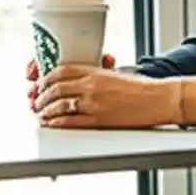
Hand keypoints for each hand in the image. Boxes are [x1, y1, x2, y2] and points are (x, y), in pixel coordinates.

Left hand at [30, 57, 182, 128]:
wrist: (158, 99)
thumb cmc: (141, 88)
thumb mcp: (113, 75)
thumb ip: (94, 77)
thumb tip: (76, 84)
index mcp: (95, 71)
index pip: (61, 70)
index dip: (46, 78)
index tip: (41, 84)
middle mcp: (91, 85)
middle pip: (56, 88)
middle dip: (42, 95)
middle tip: (37, 101)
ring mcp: (94, 103)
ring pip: (60, 105)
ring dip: (46, 109)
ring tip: (40, 113)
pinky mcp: (99, 119)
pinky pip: (71, 121)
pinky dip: (57, 122)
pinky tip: (51, 123)